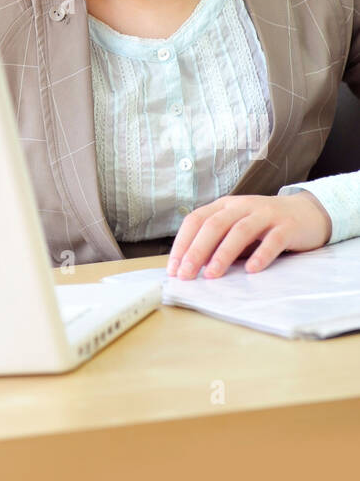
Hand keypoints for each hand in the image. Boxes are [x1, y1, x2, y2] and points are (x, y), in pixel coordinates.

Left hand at [167, 191, 331, 279]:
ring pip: (240, 230)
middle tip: (186, 275)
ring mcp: (266, 214)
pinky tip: (251, 271)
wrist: (307, 212)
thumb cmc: (264, 226)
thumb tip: (192, 266)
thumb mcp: (237, 227)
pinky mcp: (287, 226)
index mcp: (225, 205)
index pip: (196, 219)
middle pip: (214, 225)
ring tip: (212, 275)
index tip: (174, 269)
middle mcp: (242, 205)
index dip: (182, 243)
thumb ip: (218, 241)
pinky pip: (273, 240)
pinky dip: (261, 255)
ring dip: (223, 254)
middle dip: (196, 251)